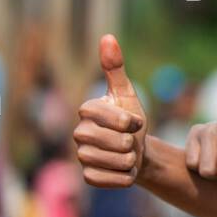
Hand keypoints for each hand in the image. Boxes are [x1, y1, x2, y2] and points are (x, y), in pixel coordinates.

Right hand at [74, 35, 147, 187]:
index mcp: (87, 111)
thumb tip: (107, 37)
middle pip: (114, 141)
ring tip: (129, 155)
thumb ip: (115, 68)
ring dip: (131, 160)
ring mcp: (81, 156)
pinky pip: (110, 180)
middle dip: (131, 142)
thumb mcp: (127, 94)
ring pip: (115, 161)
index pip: (108, 116)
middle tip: (131, 142)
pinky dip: (124, 177)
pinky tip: (125, 170)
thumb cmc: (131, 122)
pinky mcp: (88, 177)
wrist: (138, 152)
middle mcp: (78, 133)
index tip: (135, 122)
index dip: (127, 121)